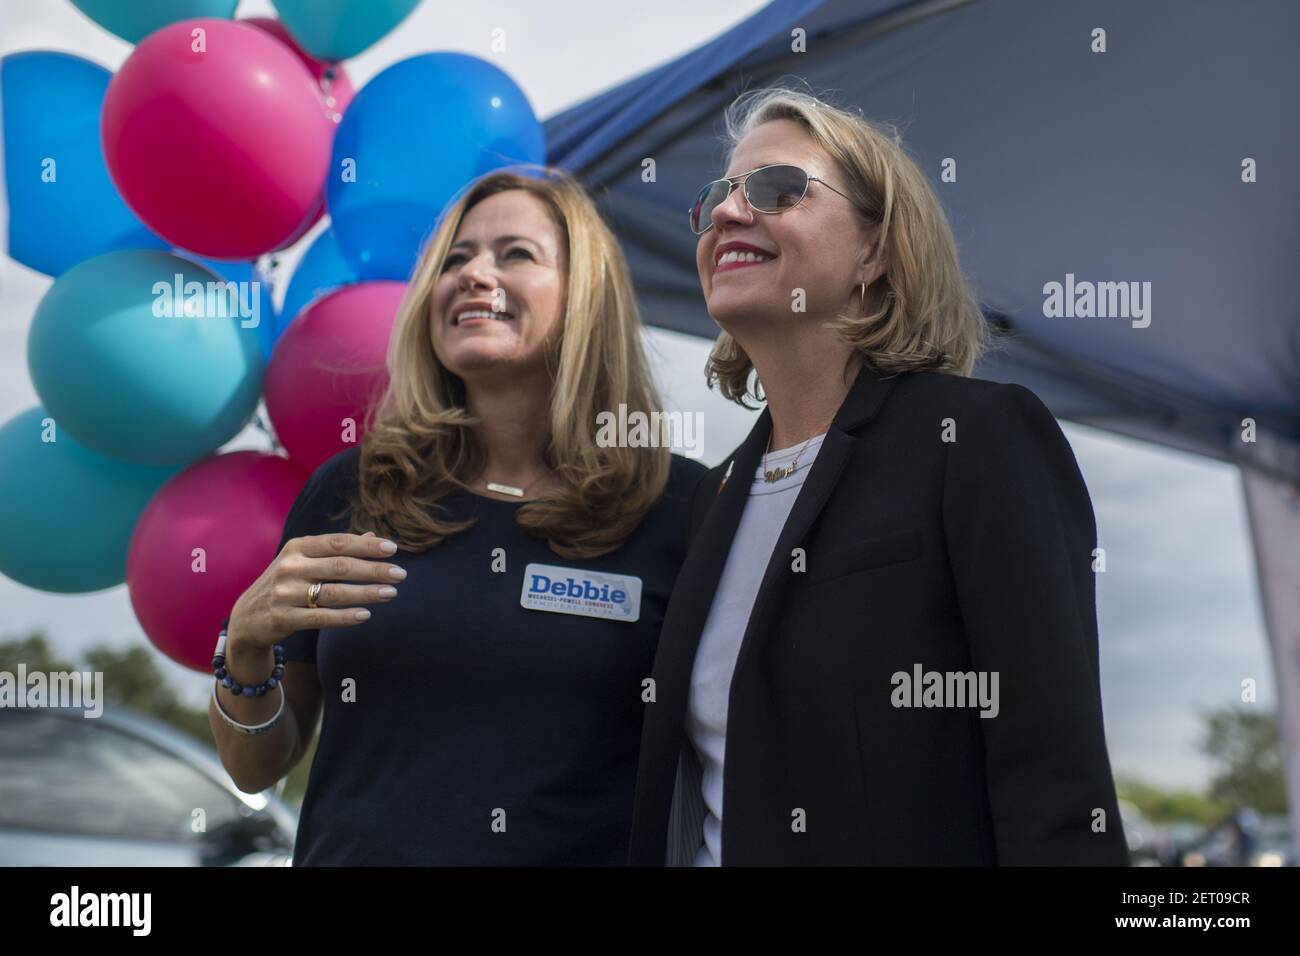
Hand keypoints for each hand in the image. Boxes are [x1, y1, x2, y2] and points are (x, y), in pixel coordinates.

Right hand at [226, 531, 403, 651]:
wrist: (246, 618)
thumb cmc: (285, 584)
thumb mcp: (304, 561)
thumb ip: (336, 549)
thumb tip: (373, 535)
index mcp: (297, 547)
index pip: (338, 542)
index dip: (367, 545)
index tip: (393, 549)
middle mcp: (290, 567)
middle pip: (340, 566)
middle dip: (374, 570)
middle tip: (401, 574)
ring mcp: (284, 593)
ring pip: (333, 592)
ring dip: (366, 593)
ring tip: (390, 593)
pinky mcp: (282, 618)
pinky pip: (320, 617)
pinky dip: (345, 616)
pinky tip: (366, 615)